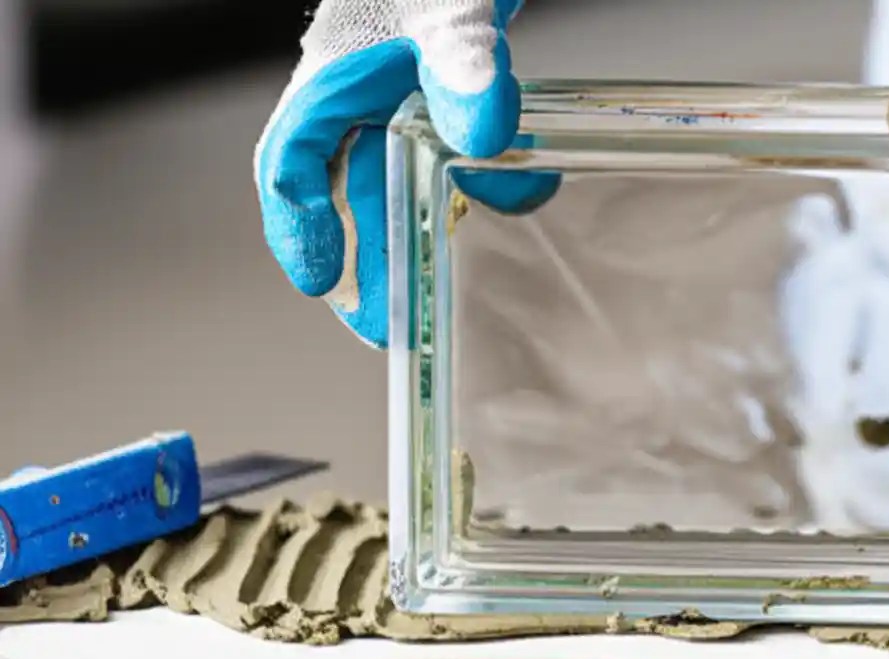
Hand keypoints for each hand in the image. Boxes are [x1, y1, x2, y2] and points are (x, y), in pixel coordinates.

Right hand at [254, 0, 558, 347]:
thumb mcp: (451, 12)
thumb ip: (465, 68)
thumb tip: (483, 139)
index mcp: (336, 81)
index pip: (290, 167)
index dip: (297, 228)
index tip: (319, 280)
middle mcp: (366, 96)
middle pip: (352, 194)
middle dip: (370, 259)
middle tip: (389, 323)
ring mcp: (411, 97)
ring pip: (409, 181)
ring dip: (433, 226)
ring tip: (454, 273)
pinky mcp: (456, 95)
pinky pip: (460, 154)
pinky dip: (488, 178)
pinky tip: (523, 186)